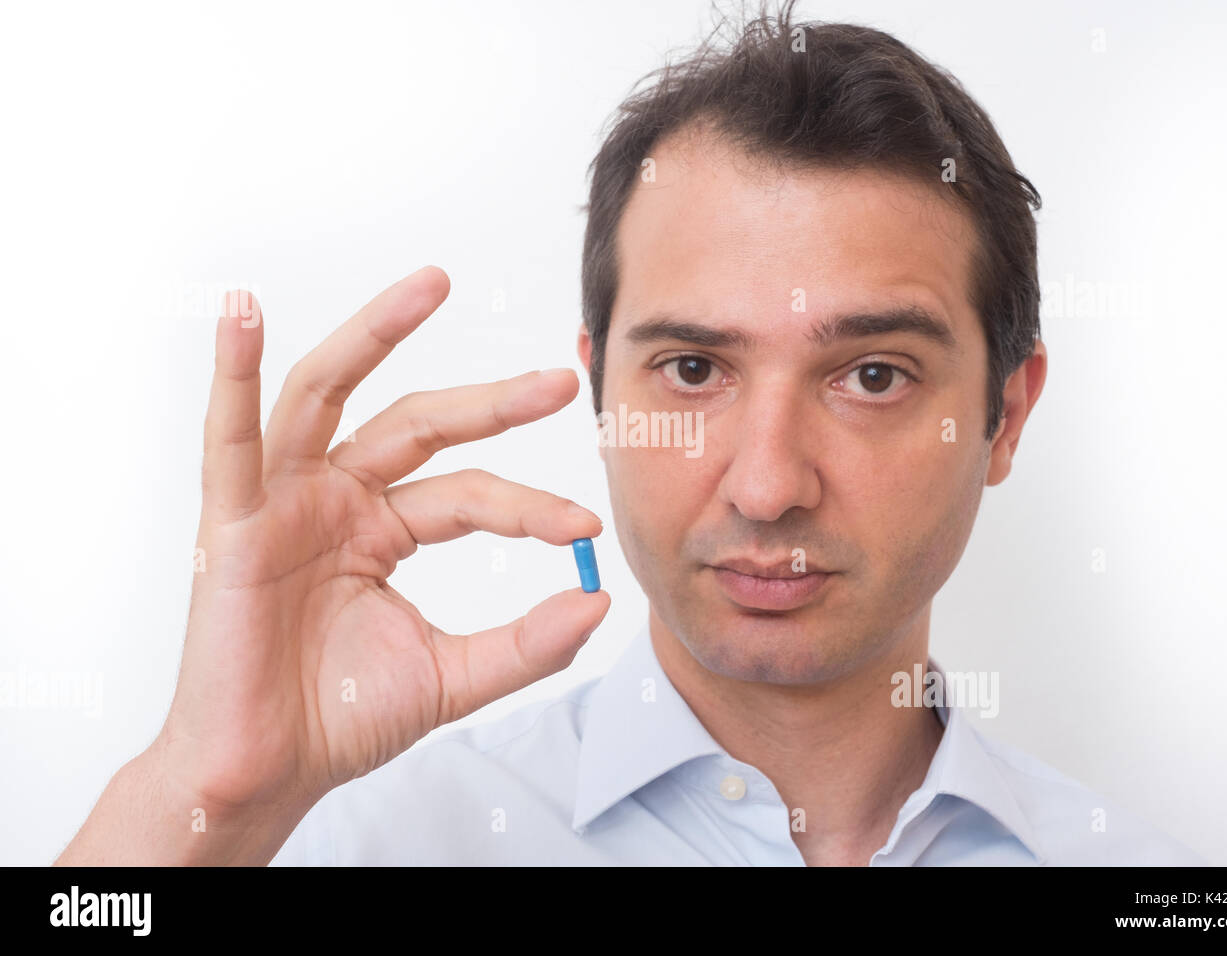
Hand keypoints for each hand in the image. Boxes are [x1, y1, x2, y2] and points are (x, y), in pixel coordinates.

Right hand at [160, 265, 608, 820]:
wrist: (270, 774)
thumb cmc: (343, 720)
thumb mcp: (454, 676)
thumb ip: (527, 643)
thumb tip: (600, 601)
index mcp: (384, 527)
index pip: (470, 493)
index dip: (530, 505)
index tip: (586, 524)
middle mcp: (337, 497)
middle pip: (418, 425)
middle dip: (489, 402)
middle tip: (557, 382)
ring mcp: (286, 500)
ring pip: (330, 395)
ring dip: (376, 334)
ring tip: (432, 283)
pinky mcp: (233, 520)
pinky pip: (231, 436)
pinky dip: (233, 372)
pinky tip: (242, 313)